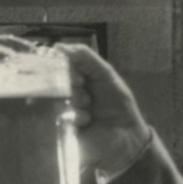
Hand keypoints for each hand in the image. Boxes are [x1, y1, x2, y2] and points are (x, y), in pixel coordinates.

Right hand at [63, 44, 154, 183]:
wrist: (127, 137)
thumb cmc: (118, 105)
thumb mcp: (106, 76)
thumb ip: (87, 59)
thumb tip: (60, 46)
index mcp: (74, 80)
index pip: (59, 67)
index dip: (63, 66)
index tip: (75, 72)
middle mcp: (64, 95)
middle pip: (55, 82)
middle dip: (72, 84)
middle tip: (84, 89)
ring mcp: (61, 113)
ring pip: (56, 100)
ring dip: (77, 102)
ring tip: (89, 109)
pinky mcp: (61, 132)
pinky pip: (58, 119)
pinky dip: (75, 118)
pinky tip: (85, 123)